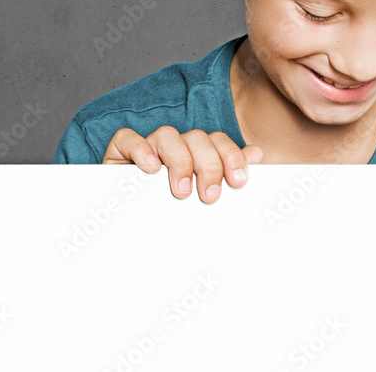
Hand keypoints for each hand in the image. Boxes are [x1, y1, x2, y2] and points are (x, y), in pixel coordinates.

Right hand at [103, 126, 262, 202]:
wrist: (128, 240)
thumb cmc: (171, 218)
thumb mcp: (204, 200)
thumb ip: (229, 176)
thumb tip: (257, 153)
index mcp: (196, 154)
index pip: (218, 142)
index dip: (232, 156)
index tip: (239, 181)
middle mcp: (174, 147)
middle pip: (197, 138)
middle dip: (209, 166)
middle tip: (210, 196)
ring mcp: (147, 148)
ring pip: (167, 135)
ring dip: (179, 161)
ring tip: (182, 190)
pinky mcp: (118, 154)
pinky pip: (127, 138)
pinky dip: (140, 149)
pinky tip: (151, 168)